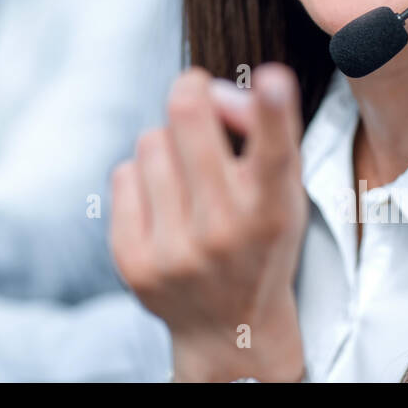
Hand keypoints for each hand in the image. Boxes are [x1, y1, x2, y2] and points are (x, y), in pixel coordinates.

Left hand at [112, 64, 308, 381]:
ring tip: (186, 174)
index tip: (273, 78)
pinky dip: (142, 178)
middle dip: (190, 91)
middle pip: (188, 120)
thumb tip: (213, 92)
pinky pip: (124, 174)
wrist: (229, 328)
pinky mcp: (133, 260)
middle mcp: (224, 232)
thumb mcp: (283, 192)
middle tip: (195, 90)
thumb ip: (266, 133)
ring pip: (151, 141)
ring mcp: (174, 250)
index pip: (274, 153)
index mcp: (271, 212)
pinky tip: (163, 204)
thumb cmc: (260, 237)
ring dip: (167, 145)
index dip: (272, 111)